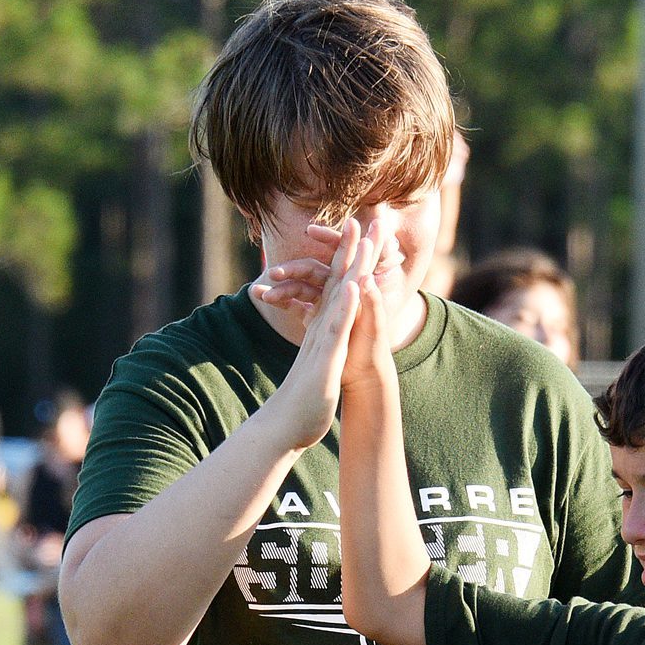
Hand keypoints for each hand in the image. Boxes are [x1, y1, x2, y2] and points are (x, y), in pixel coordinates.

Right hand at [253, 216, 383, 451]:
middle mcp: (322, 328)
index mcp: (324, 330)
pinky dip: (345, 305)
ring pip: (337, 296)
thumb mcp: (318, 367)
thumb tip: (322, 338)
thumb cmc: (303, 400)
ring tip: (358, 238)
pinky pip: (335, 326)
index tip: (359, 237)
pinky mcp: (325, 356)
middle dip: (348, 250)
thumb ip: (321, 349)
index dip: (349, 263)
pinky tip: (354, 284)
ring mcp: (323, 340)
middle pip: (337, 282)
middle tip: (358, 218)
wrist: (285, 427)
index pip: (339, 289)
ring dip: (348, 267)